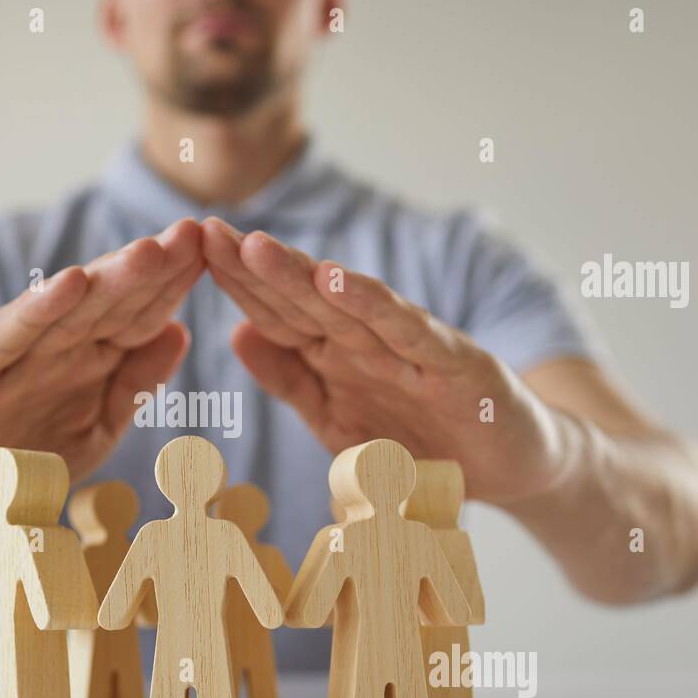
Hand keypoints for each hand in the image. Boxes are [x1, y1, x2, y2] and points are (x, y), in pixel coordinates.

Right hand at [0, 219, 203, 522]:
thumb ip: (133, 383)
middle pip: (112, 302)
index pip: (142, 315)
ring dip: (109, 279)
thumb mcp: (92, 427)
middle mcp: (53, 346)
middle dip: (155, 269)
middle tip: (196, 233)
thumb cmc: (12, 455)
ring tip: (151, 250)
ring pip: (68, 311)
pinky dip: (37, 310)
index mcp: (87, 358)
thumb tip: (182, 330)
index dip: (179, 286)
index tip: (221, 252)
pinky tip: (70, 284)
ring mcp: (10, 356)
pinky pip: (8, 338)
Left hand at [201, 218, 574, 502]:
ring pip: (347, 305)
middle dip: (253, 265)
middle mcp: (367, 341)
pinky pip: (407, 332)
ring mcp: (410, 348)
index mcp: (335, 355)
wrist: (511, 467)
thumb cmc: (424, 441)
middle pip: (301, 299)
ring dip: (301, 275)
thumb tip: (236, 333)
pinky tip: (339, 282)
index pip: (275, 314)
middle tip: (205, 229)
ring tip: (257, 245)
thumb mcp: (339, 418)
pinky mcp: (452, 363)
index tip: (186, 252)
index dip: (234, 283)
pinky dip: (373, 306)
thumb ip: (292, 378)